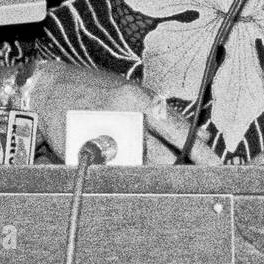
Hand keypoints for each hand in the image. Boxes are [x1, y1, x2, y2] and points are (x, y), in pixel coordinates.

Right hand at [30, 62, 224, 165]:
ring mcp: (103, 138)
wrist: (46, 90)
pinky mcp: (86, 154)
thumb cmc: (92, 88)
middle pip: (160, 157)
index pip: (176, 129)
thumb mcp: (132, 92)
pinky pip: (114, 172)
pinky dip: (120, 172)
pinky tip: (115, 162)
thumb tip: (200, 134)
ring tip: (136, 161)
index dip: (199, 149)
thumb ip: (162, 114)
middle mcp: (122, 118)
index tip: (217, 166)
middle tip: (185, 175)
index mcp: (136, 99)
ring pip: (138, 168)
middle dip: (172, 167)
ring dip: (145, 170)